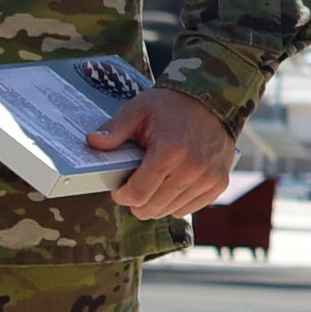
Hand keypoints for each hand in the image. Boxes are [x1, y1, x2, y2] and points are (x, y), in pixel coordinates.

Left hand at [89, 86, 234, 221]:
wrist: (213, 100)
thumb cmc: (172, 105)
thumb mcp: (138, 110)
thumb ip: (115, 129)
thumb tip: (92, 142)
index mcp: (170, 150)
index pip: (138, 194)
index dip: (122, 195)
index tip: (119, 189)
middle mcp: (192, 168)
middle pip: (152, 208)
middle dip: (137, 201)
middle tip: (135, 184)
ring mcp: (208, 178)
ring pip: (169, 211)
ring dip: (156, 202)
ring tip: (155, 181)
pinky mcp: (218, 184)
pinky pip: (188, 209)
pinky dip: (176, 202)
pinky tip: (172, 183)